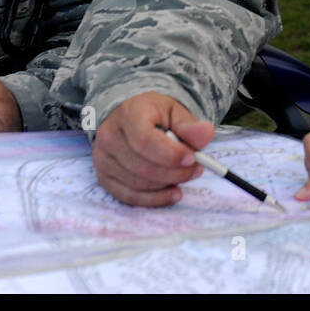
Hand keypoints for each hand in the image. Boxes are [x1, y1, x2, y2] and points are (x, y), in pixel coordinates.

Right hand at [92, 92, 213, 206]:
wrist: (129, 117)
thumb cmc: (154, 115)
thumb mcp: (174, 111)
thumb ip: (190, 125)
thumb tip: (206, 134)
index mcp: (128, 115)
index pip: (145, 141)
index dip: (170, 155)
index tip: (192, 158)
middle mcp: (109, 137)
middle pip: (143, 166)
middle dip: (175, 173)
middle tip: (196, 169)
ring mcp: (103, 159)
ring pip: (138, 184)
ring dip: (167, 185)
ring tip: (186, 176)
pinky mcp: (104, 177)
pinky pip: (130, 197)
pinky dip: (155, 199)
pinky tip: (173, 193)